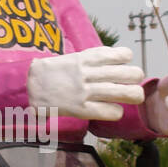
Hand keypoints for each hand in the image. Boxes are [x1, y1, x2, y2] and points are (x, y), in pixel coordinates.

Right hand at [27, 46, 144, 119]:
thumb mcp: (74, 58)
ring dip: (134, 94)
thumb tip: (117, 58)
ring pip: (121, 92)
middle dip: (136, 76)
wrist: (31, 85)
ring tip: (135, 95)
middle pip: (126, 74)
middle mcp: (88, 74)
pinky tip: (116, 110)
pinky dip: (116, 111)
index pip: (117, 54)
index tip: (126, 61)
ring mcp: (85, 92)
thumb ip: (94, 58)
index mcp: (86, 59)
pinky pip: (107, 111)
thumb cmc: (56, 72)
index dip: (126, 57)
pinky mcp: (80, 109)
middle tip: (135, 80)